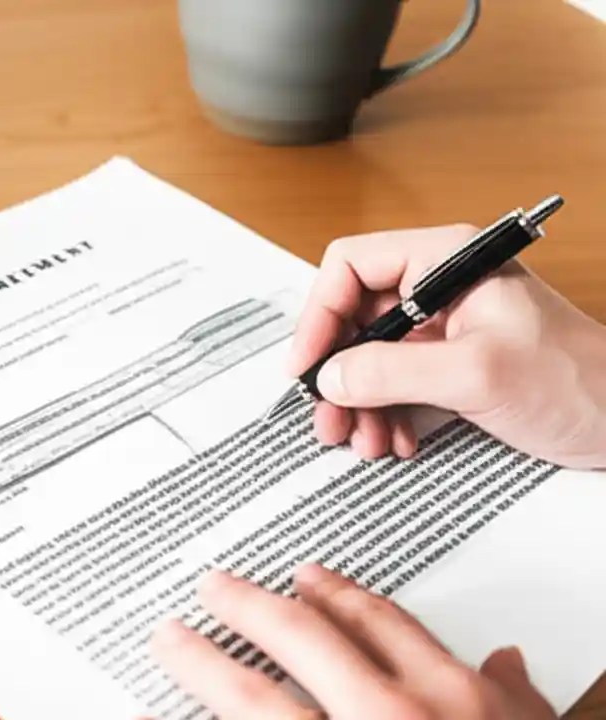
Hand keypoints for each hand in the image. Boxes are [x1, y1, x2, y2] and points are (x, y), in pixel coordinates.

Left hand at [148, 564, 554, 719]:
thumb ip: (514, 701)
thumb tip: (507, 661)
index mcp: (450, 701)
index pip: (378, 625)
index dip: (335, 595)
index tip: (302, 578)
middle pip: (301, 641)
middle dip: (250, 607)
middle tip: (212, 587)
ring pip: (252, 702)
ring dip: (202, 664)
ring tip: (167, 640)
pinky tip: (150, 717)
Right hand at [287, 224, 605, 468]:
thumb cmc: (579, 381)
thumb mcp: (476, 374)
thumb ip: (393, 371)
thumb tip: (329, 377)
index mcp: (446, 260)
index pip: (352, 266)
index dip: (320, 314)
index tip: (308, 365)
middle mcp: (440, 286)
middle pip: (354, 317)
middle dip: (338, 373)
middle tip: (328, 417)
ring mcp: (445, 326)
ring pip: (369, 356)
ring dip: (358, 403)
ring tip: (363, 441)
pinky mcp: (452, 363)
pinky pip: (395, 383)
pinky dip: (386, 415)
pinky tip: (396, 440)